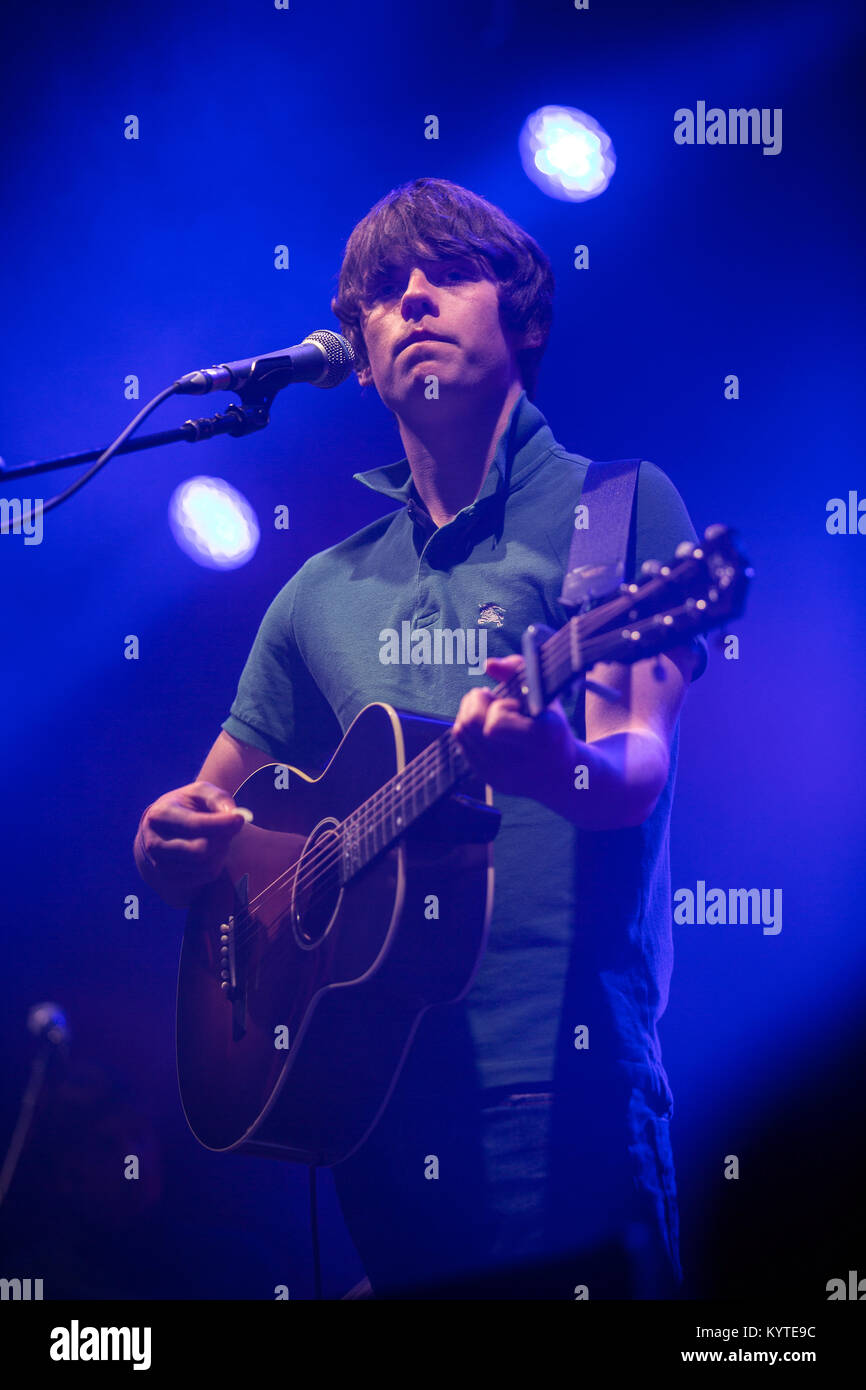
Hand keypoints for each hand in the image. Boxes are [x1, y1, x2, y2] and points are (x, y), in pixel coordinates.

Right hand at [135, 781, 249, 907]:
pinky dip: (218, 862)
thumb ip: (218, 798)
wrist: (164, 826)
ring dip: (222, 850)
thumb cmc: (187, 805)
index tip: (240, 819)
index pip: (194, 825)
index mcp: (160, 815)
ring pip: (206, 865)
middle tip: (232, 828)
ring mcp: (160, 864)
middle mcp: (155, 843)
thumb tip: (234, 815)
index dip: (221, 824)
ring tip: (222, 837)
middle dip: (223, 839)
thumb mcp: (200, 792)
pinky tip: (214, 850)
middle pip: (201, 850)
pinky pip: (207, 875)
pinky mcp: (171, 879)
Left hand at [452, 655, 577, 800]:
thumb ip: (519, 671)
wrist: (561, 774)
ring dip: (468, 710)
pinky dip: (466, 725)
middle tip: (487, 695)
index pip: (496, 724)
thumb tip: (489, 665)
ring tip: (485, 705)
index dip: (499, 708)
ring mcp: (503, 774)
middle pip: (473, 724)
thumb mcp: (546, 694)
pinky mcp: (490, 779)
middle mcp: (522, 761)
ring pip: (462, 731)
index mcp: (545, 738)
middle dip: (475, 702)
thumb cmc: (552, 725)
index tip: (512, 704)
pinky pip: (461, 743)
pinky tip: (482, 721)